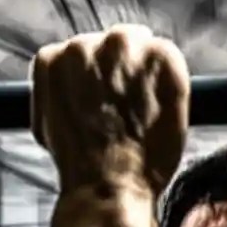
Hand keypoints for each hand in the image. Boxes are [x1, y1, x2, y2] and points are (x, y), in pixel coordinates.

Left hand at [31, 24, 189, 195]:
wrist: (107, 186)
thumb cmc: (147, 159)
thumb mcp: (176, 109)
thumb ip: (159, 73)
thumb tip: (140, 60)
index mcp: (161, 52)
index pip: (149, 47)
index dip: (141, 76)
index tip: (137, 97)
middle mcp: (122, 41)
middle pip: (117, 44)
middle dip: (114, 70)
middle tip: (113, 108)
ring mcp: (82, 49)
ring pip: (84, 50)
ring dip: (85, 73)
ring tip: (91, 114)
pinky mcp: (50, 61)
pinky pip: (54, 58)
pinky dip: (57, 79)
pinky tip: (69, 109)